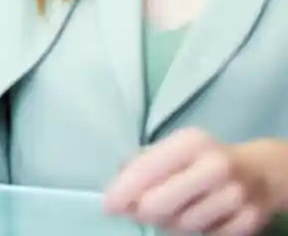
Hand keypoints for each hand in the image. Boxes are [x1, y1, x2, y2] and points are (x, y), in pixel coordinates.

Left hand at [104, 128, 282, 234]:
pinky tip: (198, 215)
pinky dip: (195, 231)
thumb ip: (143, 165)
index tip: (109, 206)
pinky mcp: (249, 221)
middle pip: (157, 205)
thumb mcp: (175, 149)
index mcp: (191, 143)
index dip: (121, 192)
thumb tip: (117, 193)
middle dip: (141, 212)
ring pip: (180, 225)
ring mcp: (235, 196)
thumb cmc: (203, 159)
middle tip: (138, 211)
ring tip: (174, 208)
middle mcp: (216, 167)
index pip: (145, 170)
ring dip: (169, 222)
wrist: (261, 171)